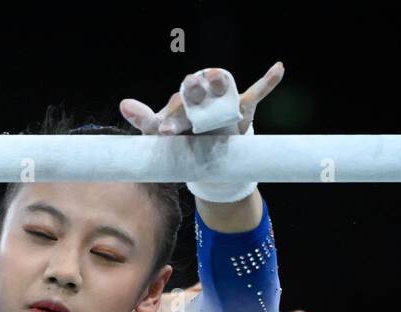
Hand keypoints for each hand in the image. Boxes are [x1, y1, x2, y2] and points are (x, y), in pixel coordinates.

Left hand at [118, 62, 283, 136]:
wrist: (208, 156)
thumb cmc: (180, 140)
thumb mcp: (160, 134)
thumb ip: (145, 120)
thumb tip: (123, 103)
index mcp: (184, 104)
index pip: (177, 107)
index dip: (171, 120)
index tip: (163, 132)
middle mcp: (204, 98)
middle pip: (199, 93)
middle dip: (194, 93)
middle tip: (190, 89)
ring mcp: (224, 101)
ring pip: (224, 90)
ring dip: (222, 82)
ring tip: (217, 77)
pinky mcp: (243, 108)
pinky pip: (257, 92)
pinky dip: (268, 82)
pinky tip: (278, 68)